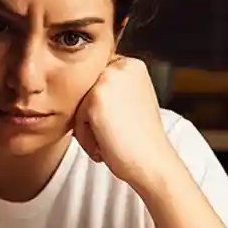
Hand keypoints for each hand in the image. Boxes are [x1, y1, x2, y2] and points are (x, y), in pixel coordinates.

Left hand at [73, 56, 182, 193]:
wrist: (153, 163)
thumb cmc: (140, 141)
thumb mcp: (133, 101)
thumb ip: (113, 89)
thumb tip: (82, 87)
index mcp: (133, 64)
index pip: (97, 82)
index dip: (103, 108)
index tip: (120, 125)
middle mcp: (121, 65)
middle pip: (85, 91)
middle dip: (93, 117)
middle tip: (117, 134)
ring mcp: (108, 80)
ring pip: (78, 105)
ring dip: (88, 128)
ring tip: (111, 140)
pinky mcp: (95, 98)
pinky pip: (75, 118)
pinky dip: (86, 137)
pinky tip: (106, 145)